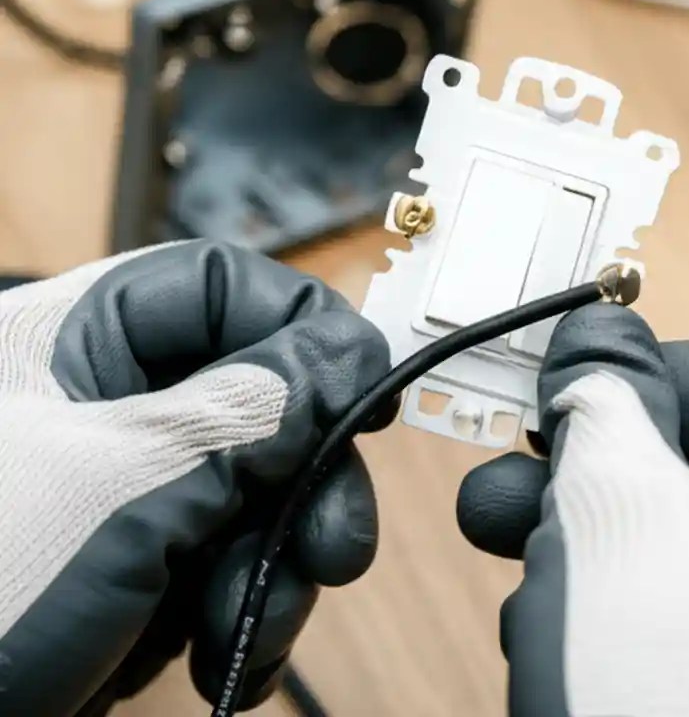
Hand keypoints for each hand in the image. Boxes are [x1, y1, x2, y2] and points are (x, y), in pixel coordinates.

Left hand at [0, 241, 390, 714]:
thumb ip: (244, 415)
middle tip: (333, 546)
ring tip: (248, 625)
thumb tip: (344, 350)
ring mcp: (124, 492)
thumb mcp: (122, 496)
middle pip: (259, 400)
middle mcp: (101, 410)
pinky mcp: (140, 565)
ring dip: (278, 566)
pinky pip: (234, 561)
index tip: (367, 391)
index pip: (216, 286)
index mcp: (66, 348)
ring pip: (258, 491)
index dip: (301, 326)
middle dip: (307, 481)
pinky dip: (251, 611)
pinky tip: (228, 656)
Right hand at [458, 305, 688, 716]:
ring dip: (604, 532)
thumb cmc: (674, 695)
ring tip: (518, 541)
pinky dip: (634, 602)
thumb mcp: (613, 508)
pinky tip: (557, 620)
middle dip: (618, 459)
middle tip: (539, 458)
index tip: (614, 388)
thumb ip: (606, 404)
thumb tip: (597, 349)